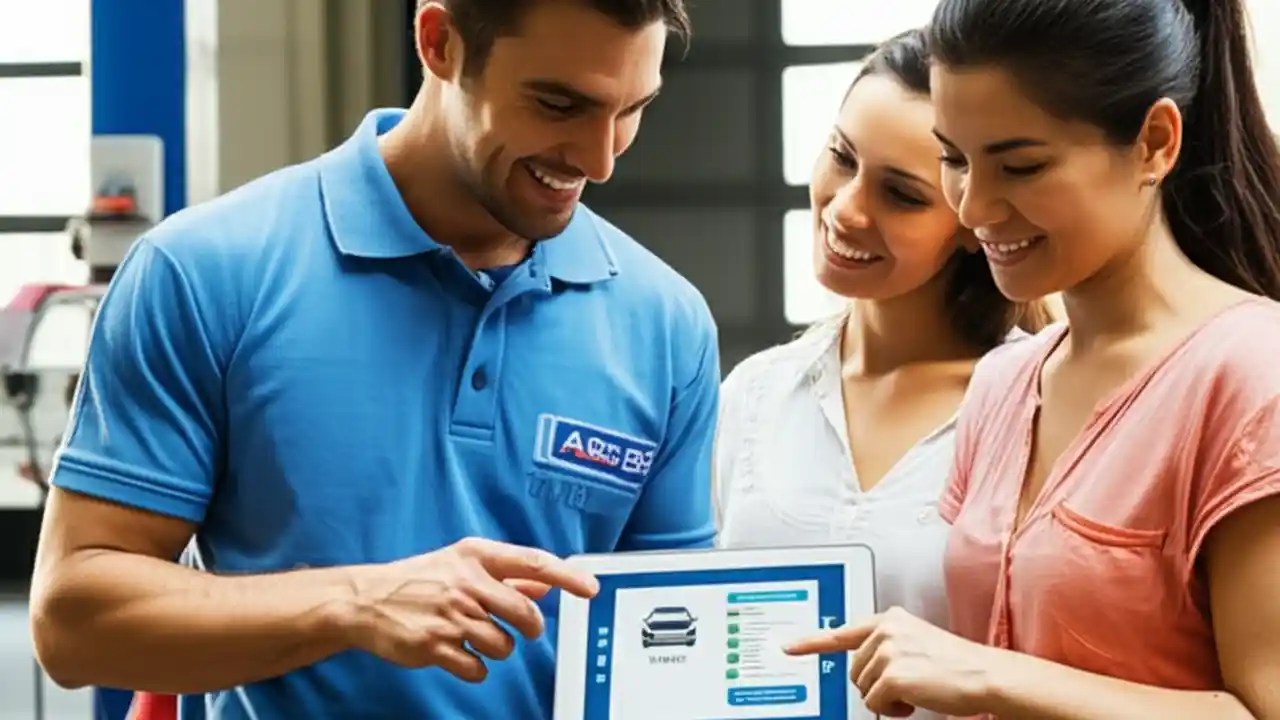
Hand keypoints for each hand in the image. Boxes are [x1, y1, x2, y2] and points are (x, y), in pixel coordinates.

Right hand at [343, 537, 598, 681]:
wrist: (365, 601)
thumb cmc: (420, 580)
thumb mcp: (462, 564)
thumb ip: (506, 574)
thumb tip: (546, 584)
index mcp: (476, 556)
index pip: (533, 562)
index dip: (566, 577)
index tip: (590, 589)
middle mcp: (466, 583)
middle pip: (525, 614)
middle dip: (528, 629)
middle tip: (520, 630)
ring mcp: (451, 615)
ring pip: (504, 646)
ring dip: (497, 648)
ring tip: (474, 637)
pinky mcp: (435, 645)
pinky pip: (478, 669)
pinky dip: (474, 668)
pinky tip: (458, 653)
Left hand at [785, 606, 998, 717]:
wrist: (985, 675)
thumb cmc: (956, 664)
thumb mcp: (916, 641)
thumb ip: (886, 645)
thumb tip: (861, 665)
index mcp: (890, 619)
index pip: (842, 631)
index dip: (811, 642)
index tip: (789, 647)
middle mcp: (886, 630)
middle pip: (854, 669)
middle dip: (874, 683)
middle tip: (906, 685)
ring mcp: (888, 651)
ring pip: (862, 687)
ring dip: (885, 697)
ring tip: (915, 690)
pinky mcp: (893, 674)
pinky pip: (875, 702)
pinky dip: (893, 709)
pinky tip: (914, 701)